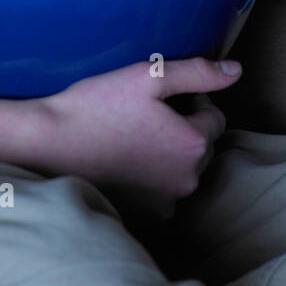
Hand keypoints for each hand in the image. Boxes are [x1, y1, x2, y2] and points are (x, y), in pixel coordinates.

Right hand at [30, 57, 240, 218]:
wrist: (50, 145)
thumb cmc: (97, 107)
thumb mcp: (147, 76)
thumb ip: (195, 73)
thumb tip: (235, 70)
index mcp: (192, 144)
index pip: (214, 116)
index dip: (191, 98)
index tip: (160, 94)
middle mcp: (188, 179)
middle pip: (200, 144)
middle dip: (183, 126)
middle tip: (145, 111)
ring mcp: (167, 201)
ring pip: (182, 167)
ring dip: (169, 151)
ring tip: (134, 133)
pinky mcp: (147, 214)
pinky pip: (164, 188)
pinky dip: (153, 174)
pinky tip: (126, 157)